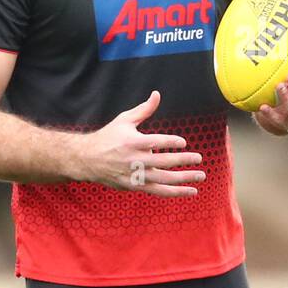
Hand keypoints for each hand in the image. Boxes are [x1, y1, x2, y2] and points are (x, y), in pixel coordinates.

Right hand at [78, 90, 205, 196]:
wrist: (87, 160)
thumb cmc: (108, 137)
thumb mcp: (124, 120)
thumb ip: (144, 109)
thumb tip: (157, 94)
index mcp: (131, 142)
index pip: (154, 142)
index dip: (170, 142)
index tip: (183, 142)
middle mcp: (133, 160)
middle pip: (162, 162)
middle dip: (183, 160)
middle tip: (199, 158)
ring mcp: (134, 175)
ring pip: (163, 180)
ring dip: (184, 179)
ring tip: (201, 176)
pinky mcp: (135, 186)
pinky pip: (158, 191)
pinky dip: (175, 192)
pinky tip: (190, 191)